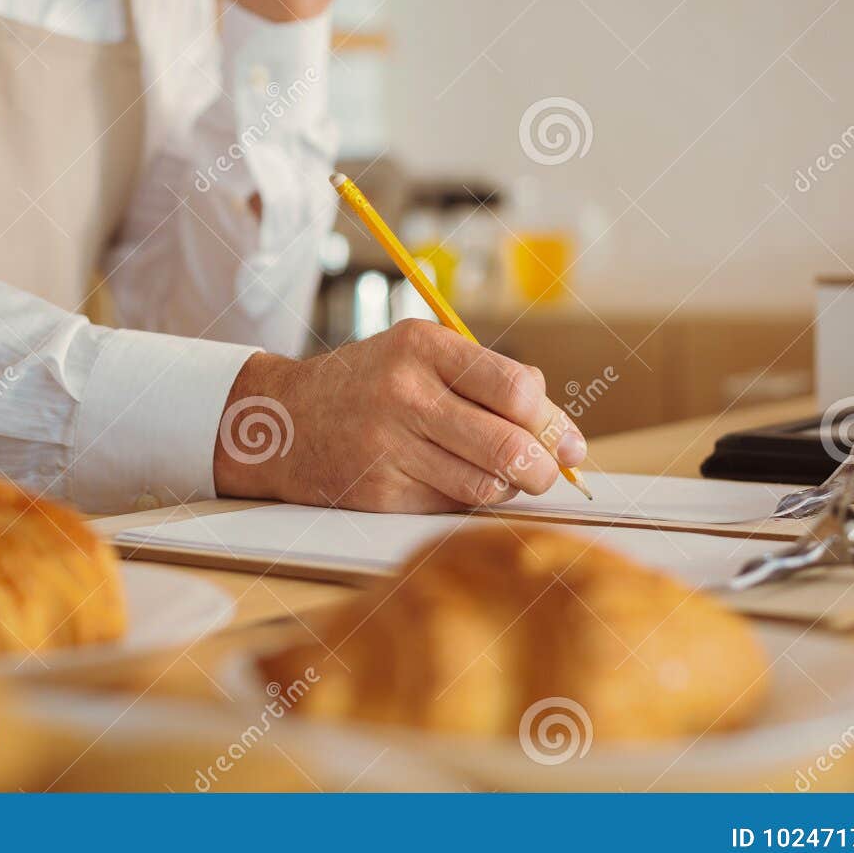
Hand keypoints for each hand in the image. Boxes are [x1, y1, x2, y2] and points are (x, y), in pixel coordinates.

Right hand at [213, 320, 588, 511]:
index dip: (554, 423)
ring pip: (486, 484)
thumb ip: (489, 382)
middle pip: (509, 445)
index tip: (570, 444)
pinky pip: (451, 505)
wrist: (283, 420)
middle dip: (544, 468)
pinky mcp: (380, 491)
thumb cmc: (369, 385)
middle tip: (548, 474)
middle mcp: (406, 393)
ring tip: (502, 476)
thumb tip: (565, 436)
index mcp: (425, 347)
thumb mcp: (420, 356)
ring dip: (507, 488)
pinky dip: (467, 500)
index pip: (518, 388)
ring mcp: (389, 445)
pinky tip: (455, 482)